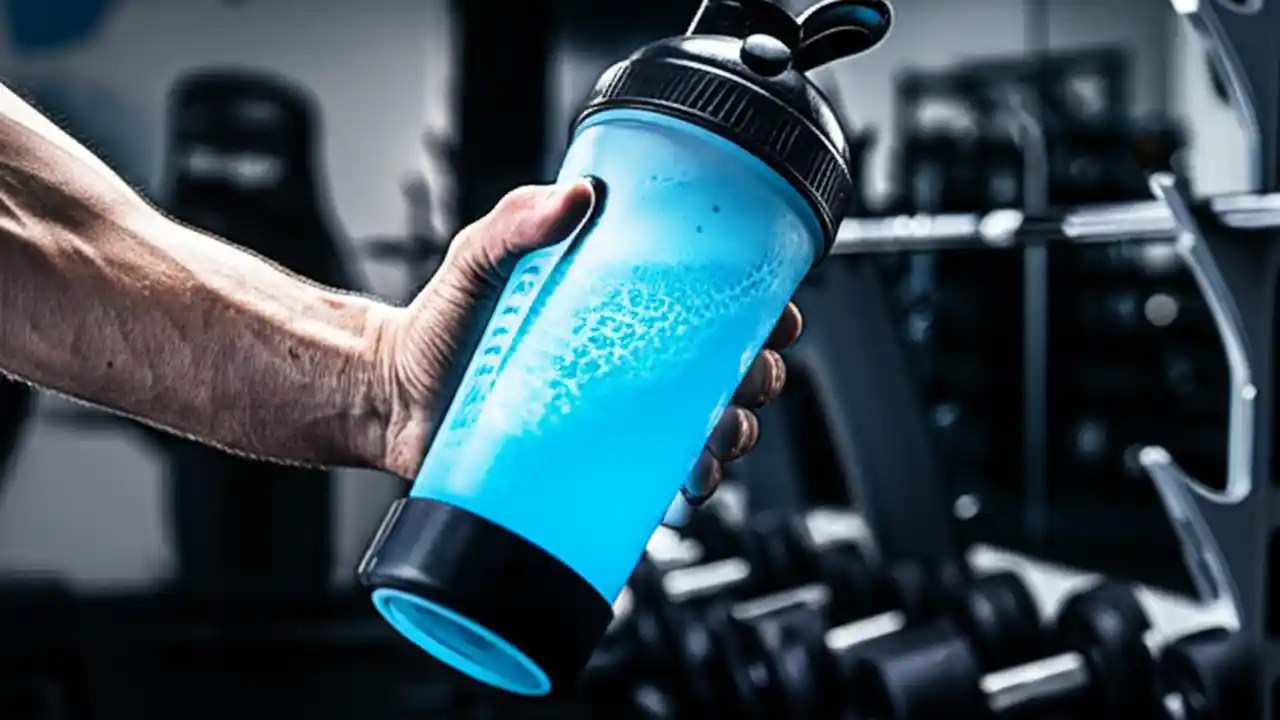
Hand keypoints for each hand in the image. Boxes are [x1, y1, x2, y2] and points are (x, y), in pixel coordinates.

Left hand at [373, 180, 800, 519]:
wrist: (390, 399)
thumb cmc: (438, 326)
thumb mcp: (478, 260)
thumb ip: (514, 221)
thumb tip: (572, 195)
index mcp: (621, 304)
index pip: (710, 300)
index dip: (759, 308)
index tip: (777, 314)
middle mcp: (630, 357)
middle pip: (726, 366)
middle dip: (760, 375)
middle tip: (751, 378)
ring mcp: (619, 412)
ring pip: (708, 423)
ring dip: (735, 431)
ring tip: (722, 435)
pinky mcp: (599, 461)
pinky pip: (664, 474)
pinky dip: (694, 480)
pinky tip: (692, 481)